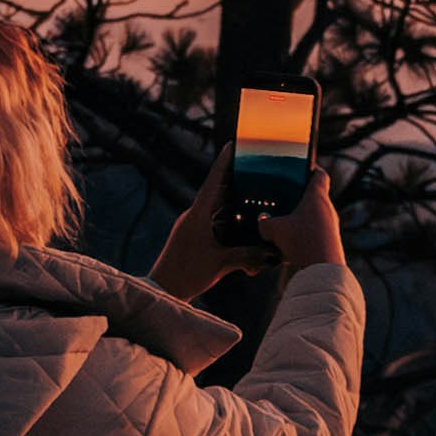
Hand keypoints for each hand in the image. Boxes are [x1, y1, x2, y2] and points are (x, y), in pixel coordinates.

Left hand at [150, 156, 244, 300]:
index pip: (213, 182)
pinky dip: (226, 216)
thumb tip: (272, 253)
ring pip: (215, 206)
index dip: (224, 163)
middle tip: (252, 164)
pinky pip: (213, 220)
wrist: (163, 290)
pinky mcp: (193, 236)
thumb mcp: (220, 264)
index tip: (232, 144)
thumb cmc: (187, 275)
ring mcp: (192, 225)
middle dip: (233, 178)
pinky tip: (240, 217)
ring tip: (251, 187)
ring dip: (231, 197)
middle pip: (217, 191)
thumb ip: (247, 256)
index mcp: (197, 216)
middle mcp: (193, 216)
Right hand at [260, 170, 343, 274]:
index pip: (319, 175)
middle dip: (299, 197)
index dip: (311, 169)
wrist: (322, 270)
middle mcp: (327, 209)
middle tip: (283, 197)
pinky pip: (315, 233)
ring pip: (314, 216)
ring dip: (300, 218)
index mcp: (316, 197)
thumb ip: (265, 223)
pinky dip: (304, 234)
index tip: (300, 168)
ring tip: (283, 223)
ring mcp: (331, 227)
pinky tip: (289, 244)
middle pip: (315, 196)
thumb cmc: (301, 242)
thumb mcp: (274, 230)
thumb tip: (262, 221)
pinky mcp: (330, 243)